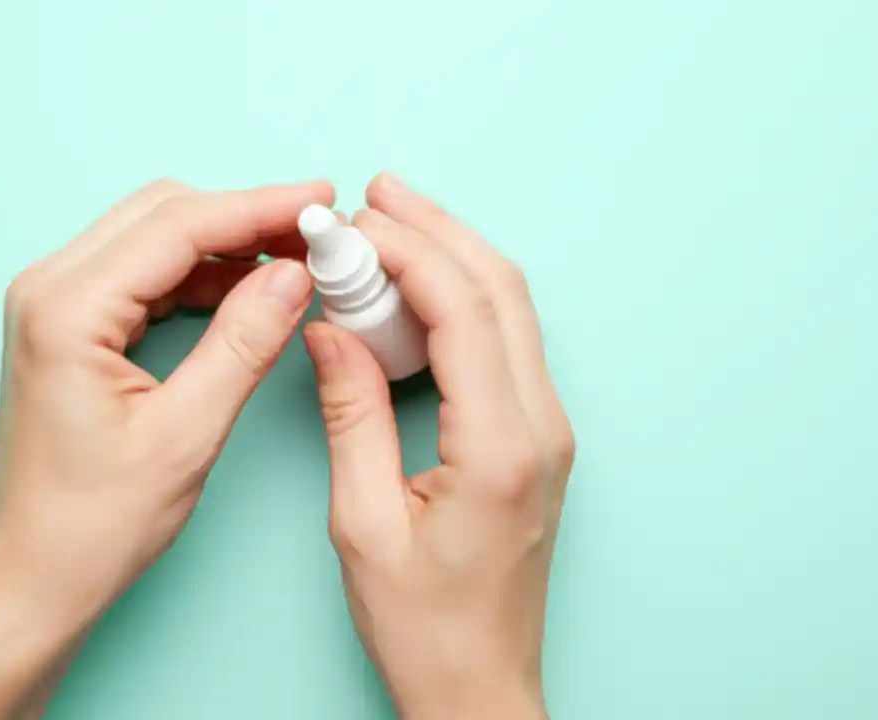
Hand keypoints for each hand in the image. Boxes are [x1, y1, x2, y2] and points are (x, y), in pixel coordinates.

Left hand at [0, 179, 332, 718]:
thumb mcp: (186, 434)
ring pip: (154, 240)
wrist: (35, 578)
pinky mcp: (68, 328)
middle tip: (316, 234)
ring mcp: (53, 306)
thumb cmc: (95, 524)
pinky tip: (248, 293)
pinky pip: (142, 276)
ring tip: (294, 263)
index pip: (179, 226)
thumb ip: (243, 344)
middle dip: (244, 217)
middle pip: (162, 214)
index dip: (260, 207)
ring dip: (224, 245)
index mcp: (67, 310)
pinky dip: (199, 277)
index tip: (322, 200)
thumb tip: (294, 274)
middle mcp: (49, 290)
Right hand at [303, 173, 573, 719]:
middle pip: (501, 290)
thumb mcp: (362, 523)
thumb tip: (328, 329)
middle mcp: (541, 428)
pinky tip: (420, 289)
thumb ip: (349, 414)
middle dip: (438, 229)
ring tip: (394, 220)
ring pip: (513, 310)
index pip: (463, 308)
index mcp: (500, 445)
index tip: (350, 223)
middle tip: (377, 193)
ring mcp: (549, 432)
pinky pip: (508, 344)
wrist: (480, 688)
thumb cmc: (423, 626)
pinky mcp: (537, 441)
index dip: (406, 251)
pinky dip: (465, 300)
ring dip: (456, 256)